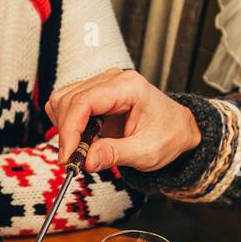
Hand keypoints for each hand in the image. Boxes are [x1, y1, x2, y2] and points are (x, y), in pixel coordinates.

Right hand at [45, 68, 200, 173]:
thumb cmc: (168, 135)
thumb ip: (114, 154)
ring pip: (63, 101)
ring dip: (65, 129)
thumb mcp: (146, 152)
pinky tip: (83, 140)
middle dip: (66, 132)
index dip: (70, 130)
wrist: (177, 129)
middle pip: (68, 99)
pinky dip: (68, 127)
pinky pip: (68, 107)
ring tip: (81, 150)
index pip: (84, 101)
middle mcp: (112, 81)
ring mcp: (101, 86)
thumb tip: (86, 160)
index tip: (67, 156)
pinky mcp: (95, 97)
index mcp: (128, 87)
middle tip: (74, 160)